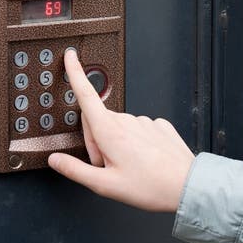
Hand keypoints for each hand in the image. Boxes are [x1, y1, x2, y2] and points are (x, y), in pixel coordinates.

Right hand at [48, 48, 195, 211]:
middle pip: (98, 121)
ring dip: (116, 143)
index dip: (75, 73)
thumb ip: (75, 170)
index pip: (86, 95)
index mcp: (110, 131)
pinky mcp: (159, 125)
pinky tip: (144, 160)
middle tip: (107, 166)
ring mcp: (144, 120)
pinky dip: (135, 143)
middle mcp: (127, 120)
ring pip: (119, 127)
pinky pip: (139, 130)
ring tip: (129, 167)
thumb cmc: (149, 186)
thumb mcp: (104, 185)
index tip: (70, 56)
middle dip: (96, 141)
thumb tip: (56, 160)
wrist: (186, 185)